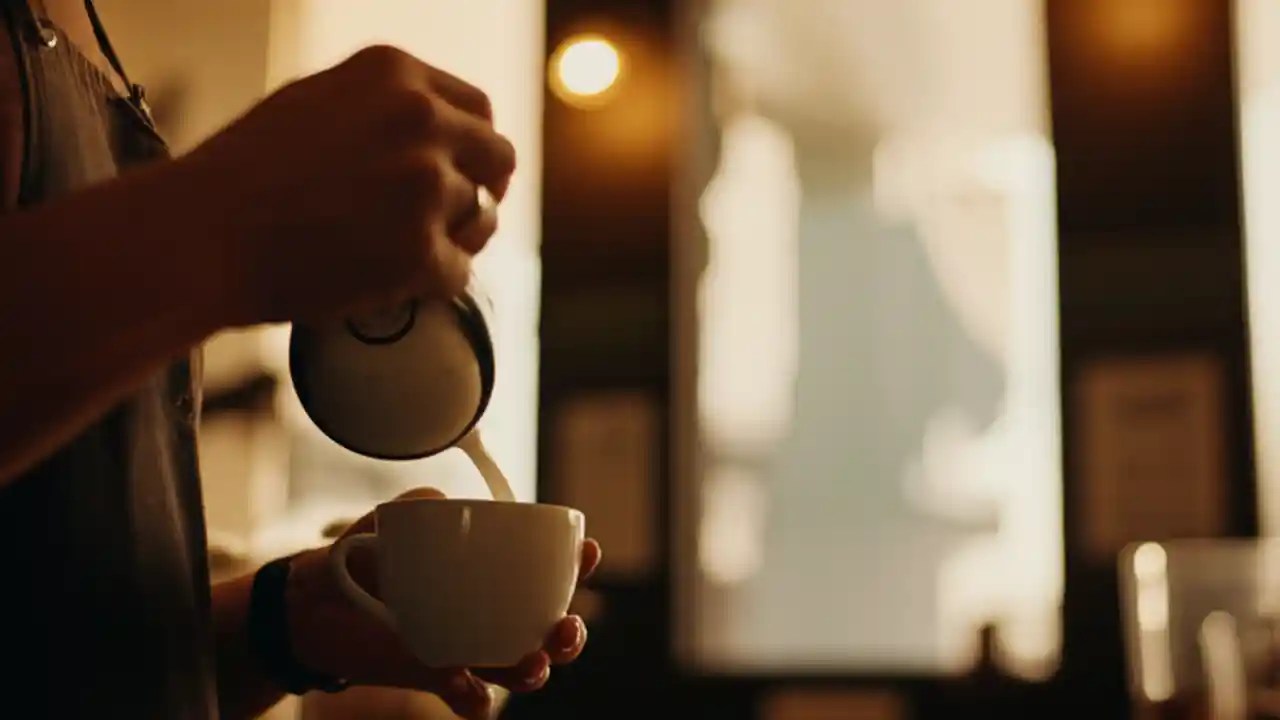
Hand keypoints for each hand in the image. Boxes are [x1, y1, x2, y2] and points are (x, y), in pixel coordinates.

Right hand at [175, 44, 514, 325]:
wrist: (199, 235)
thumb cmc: (242, 176)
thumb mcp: (315, 103)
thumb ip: (382, 109)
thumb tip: (439, 132)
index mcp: (395, 75)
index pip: (477, 107)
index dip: (475, 147)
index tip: (469, 171)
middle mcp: (421, 120)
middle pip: (499, 158)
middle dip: (485, 191)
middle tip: (459, 221)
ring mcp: (424, 186)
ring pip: (481, 220)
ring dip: (453, 242)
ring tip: (403, 255)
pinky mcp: (420, 251)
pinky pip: (458, 274)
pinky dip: (430, 287)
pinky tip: (391, 285)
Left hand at [285, 489, 601, 719]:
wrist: (315, 599)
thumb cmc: (369, 555)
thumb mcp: (396, 522)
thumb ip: (424, 506)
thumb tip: (445, 505)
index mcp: (495, 576)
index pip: (550, 573)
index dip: (579, 566)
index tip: (587, 551)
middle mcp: (491, 616)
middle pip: (550, 633)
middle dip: (570, 636)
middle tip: (566, 626)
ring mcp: (467, 649)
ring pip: (519, 670)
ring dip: (535, 670)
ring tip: (532, 664)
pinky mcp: (435, 677)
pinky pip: (468, 698)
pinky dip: (474, 698)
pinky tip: (468, 686)